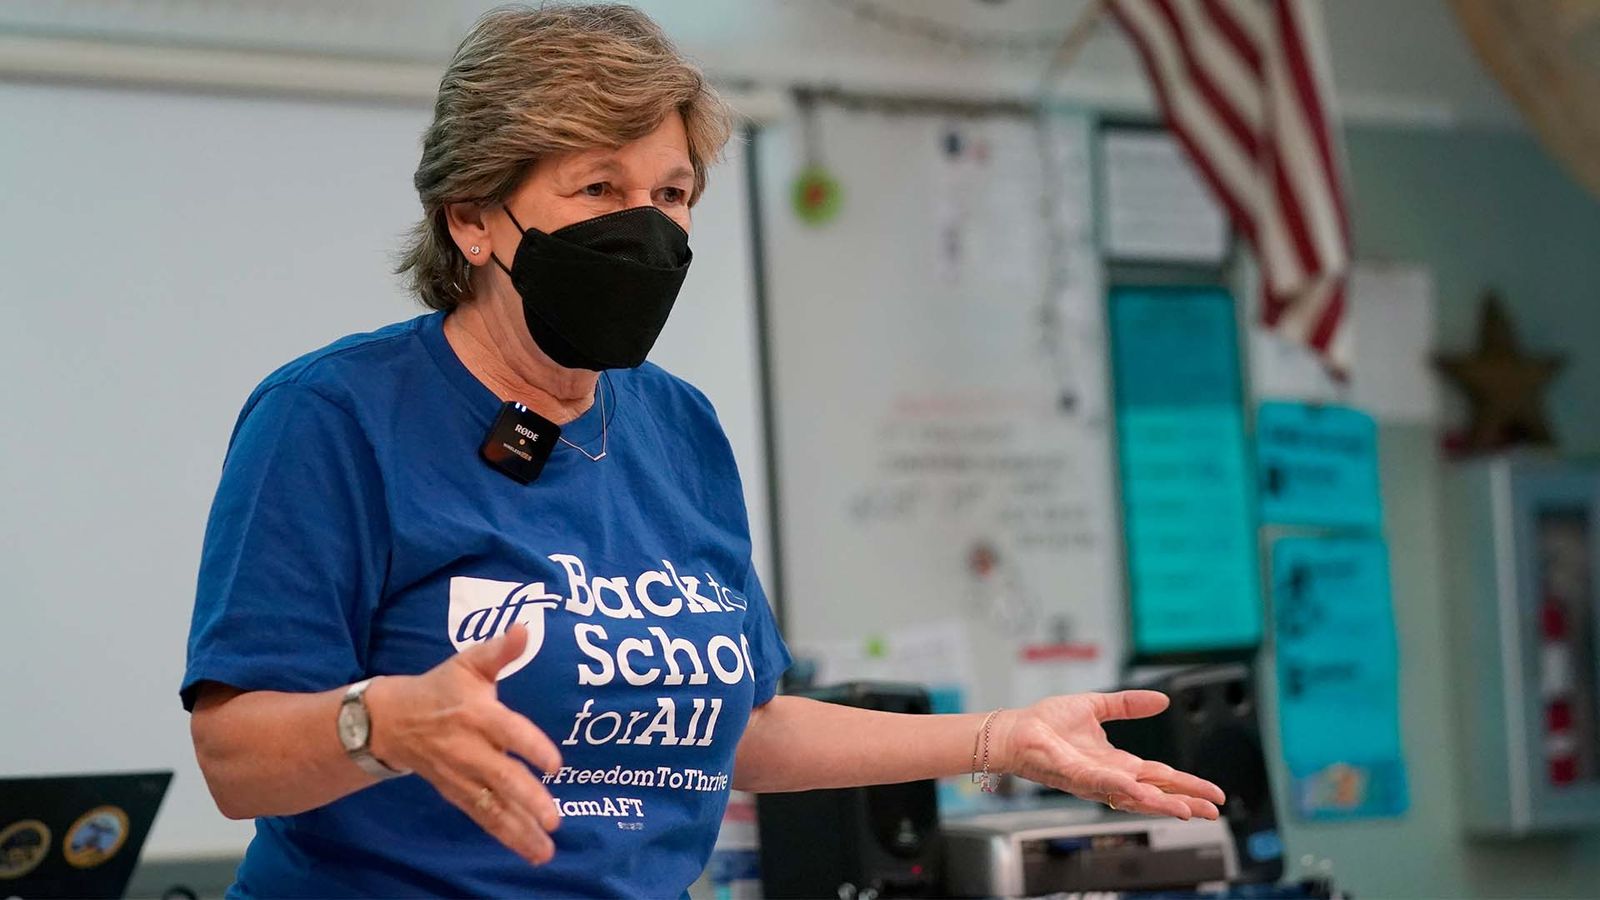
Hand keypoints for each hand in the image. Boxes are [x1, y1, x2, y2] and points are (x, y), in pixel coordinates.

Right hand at [365, 625, 563, 863]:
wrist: (390, 720)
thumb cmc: (442, 689)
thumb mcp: (469, 663)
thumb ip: (500, 651)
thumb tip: (525, 628)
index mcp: (477, 714)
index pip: (507, 731)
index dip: (530, 747)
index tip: (555, 765)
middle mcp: (469, 748)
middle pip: (501, 777)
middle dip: (527, 800)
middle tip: (554, 819)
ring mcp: (461, 775)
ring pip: (492, 806)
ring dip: (519, 830)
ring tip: (546, 851)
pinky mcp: (456, 793)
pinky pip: (483, 817)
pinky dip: (506, 835)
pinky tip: (530, 851)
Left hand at [992, 691, 1225, 819]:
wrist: (1015, 728)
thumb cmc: (1047, 723)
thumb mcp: (1097, 706)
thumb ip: (1128, 704)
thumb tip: (1162, 699)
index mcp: (1117, 763)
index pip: (1160, 777)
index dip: (1187, 785)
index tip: (1213, 794)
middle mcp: (1108, 776)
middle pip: (1154, 793)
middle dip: (1184, 803)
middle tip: (1213, 812)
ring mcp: (1092, 779)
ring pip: (1132, 796)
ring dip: (1159, 803)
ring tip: (1186, 811)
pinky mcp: (1072, 774)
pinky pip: (1098, 782)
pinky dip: (1119, 787)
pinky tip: (1138, 790)